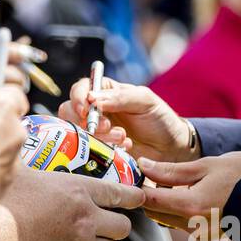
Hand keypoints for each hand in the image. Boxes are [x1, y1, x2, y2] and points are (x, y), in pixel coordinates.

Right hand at [0, 168, 142, 240]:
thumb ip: (30, 163)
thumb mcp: (21, 172)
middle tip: (106, 225)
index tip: (139, 198)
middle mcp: (85, 218)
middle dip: (116, 226)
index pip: (117, 192)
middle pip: (122, 227)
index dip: (132, 196)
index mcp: (77, 190)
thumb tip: (18, 145)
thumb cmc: (2, 200)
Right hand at [60, 76, 197, 162]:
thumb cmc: (159, 118)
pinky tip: (125, 148)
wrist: (171, 148)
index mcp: (104, 92)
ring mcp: (95, 133)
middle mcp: (94, 111)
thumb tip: (92, 98)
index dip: (78, 98)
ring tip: (123, 137)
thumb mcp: (144, 100)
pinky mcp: (98, 151)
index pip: (80, 89)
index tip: (86, 110)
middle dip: (87, 121)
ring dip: (99, 136)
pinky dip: (104, 149)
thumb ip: (120, 97)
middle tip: (108, 126)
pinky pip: (88, 151)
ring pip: (78, 133)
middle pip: (69, 112)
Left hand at [138, 152, 240, 230]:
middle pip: (154, 212)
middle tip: (151, 173)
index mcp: (190, 206)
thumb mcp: (208, 165)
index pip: (148, 200)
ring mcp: (201, 234)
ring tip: (170, 180)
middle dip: (149, 194)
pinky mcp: (209, 236)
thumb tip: (144, 165)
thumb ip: (172, 170)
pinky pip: (182, 223)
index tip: (135, 171)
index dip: (137, 185)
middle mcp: (192, 226)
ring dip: (163, 202)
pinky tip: (188, 192)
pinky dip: (177, 209)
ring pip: (167, 218)